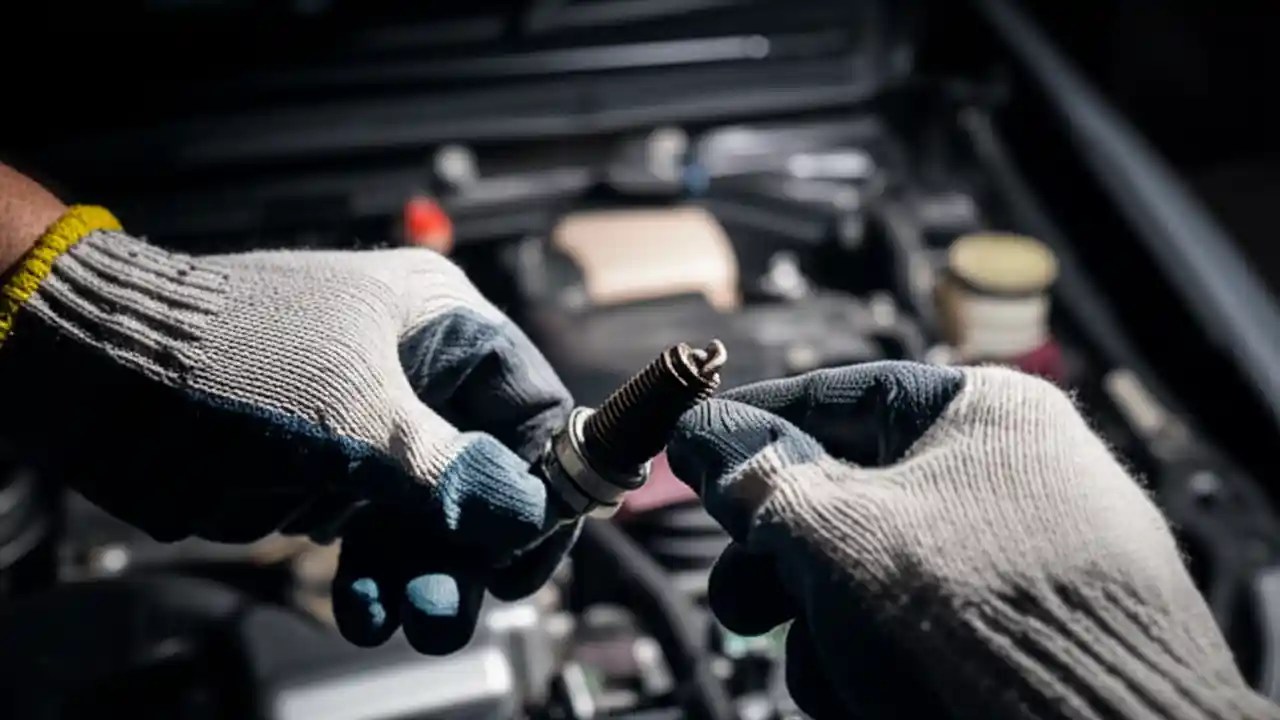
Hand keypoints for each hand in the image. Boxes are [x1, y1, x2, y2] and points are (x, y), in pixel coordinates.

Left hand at [0, 207, 575, 653]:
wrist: (97, 378)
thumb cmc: (229, 357)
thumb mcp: (356, 416)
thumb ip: (453, 471)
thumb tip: (528, 508)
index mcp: (441, 322)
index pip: (532, 405)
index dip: (546, 480)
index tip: (540, 546)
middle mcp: (417, 371)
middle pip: (488, 470)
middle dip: (478, 544)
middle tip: (469, 601)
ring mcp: (372, 423)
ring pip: (433, 513)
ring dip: (428, 572)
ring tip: (420, 618)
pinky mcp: (330, 470)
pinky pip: (376, 533)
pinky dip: (374, 575)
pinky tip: (364, 610)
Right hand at [668, 362, 1274, 718]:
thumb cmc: (977, 621)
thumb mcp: (838, 536)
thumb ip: (757, 479)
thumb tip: (700, 435)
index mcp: (985, 417)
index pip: (844, 395)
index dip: (758, 425)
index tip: (695, 454)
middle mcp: (1009, 479)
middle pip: (849, 497)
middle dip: (782, 560)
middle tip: (739, 601)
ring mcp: (1020, 563)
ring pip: (870, 575)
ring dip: (823, 626)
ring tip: (829, 669)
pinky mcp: (1019, 638)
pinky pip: (914, 628)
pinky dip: (873, 659)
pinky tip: (867, 696)